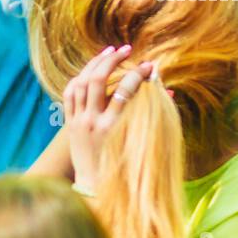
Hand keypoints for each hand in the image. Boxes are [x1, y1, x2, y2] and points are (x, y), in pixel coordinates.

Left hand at [62, 45, 155, 191]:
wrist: (95, 187)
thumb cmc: (123, 166)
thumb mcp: (137, 141)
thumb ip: (150, 116)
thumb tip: (168, 94)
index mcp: (111, 128)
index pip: (125, 91)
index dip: (139, 75)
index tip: (151, 68)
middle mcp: (92, 122)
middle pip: (98, 80)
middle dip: (113, 61)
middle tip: (127, 50)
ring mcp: (78, 122)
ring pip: (81, 82)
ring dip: (95, 64)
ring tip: (110, 52)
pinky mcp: (69, 123)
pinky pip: (70, 93)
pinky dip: (81, 78)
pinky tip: (92, 70)